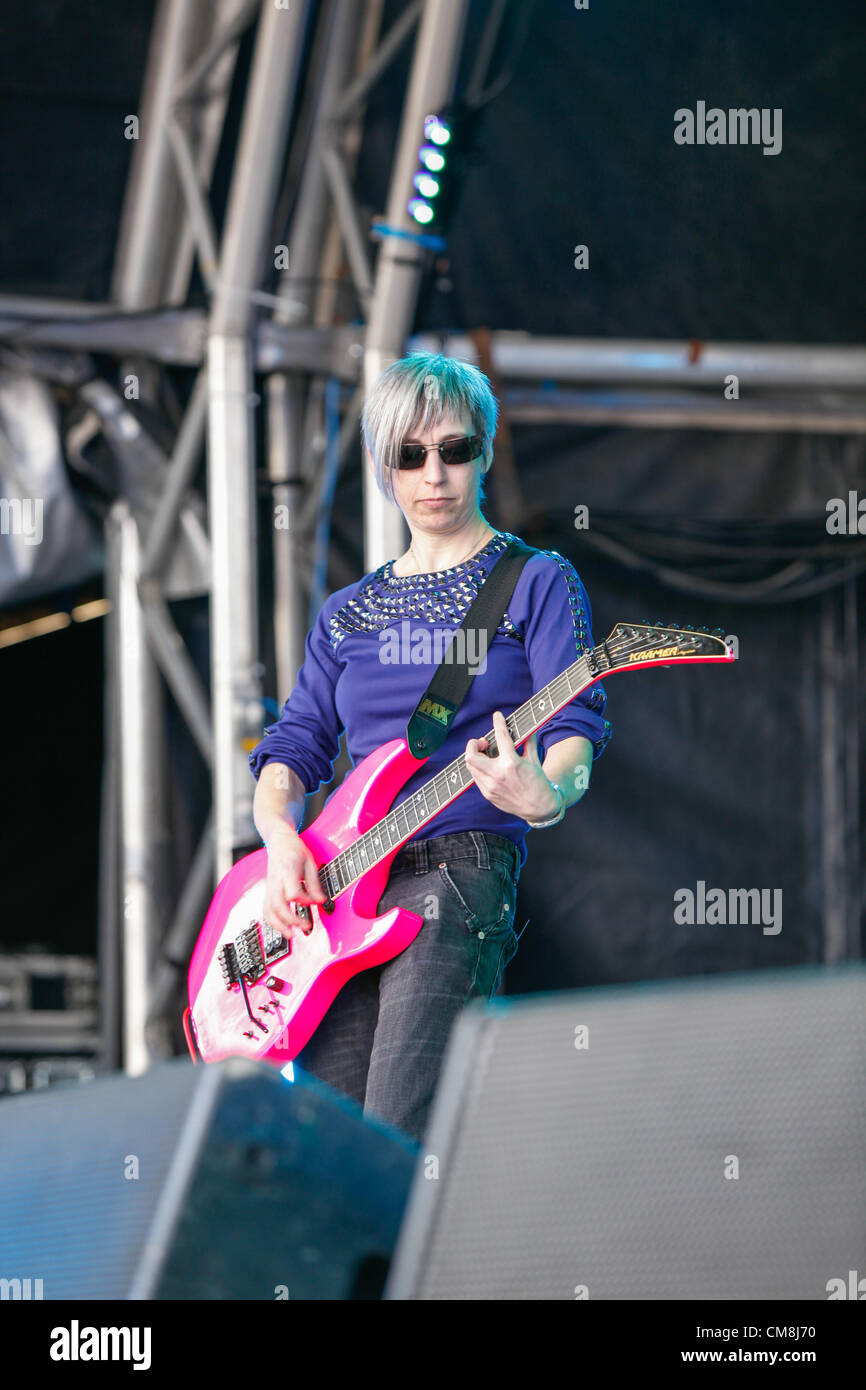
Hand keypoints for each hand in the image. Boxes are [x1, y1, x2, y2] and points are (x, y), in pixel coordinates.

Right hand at [261, 826, 326, 941]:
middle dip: (291, 920)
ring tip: (292, 935)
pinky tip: (283, 928)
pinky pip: (266, 909)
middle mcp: (275, 879)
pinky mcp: (267, 891)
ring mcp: (269, 886)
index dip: (305, 900)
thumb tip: (321, 901)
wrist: (278, 840)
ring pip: (268, 910)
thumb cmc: (294, 849)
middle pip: (277, 905)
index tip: (316, 900)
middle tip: (305, 927)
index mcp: (287, 869)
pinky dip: (272, 922)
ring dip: (279, 926)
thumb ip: (315, 883)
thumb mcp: (310, 861)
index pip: (293, 892)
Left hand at [465, 711, 561, 820]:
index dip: (498, 722)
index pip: (501, 736)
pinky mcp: (488, 794)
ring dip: (475, 757)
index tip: (497, 716)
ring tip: (486, 755)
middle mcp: (498, 774)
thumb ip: (529, 742)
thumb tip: (529, 727)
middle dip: (474, 745)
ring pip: (470, 766)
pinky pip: (476, 778)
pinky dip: (479, 769)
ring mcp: (491, 786)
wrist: (539, 808)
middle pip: (471, 755)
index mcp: (511, 763)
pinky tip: (488, 768)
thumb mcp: (534, 760)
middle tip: (484, 743)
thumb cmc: (538, 783)